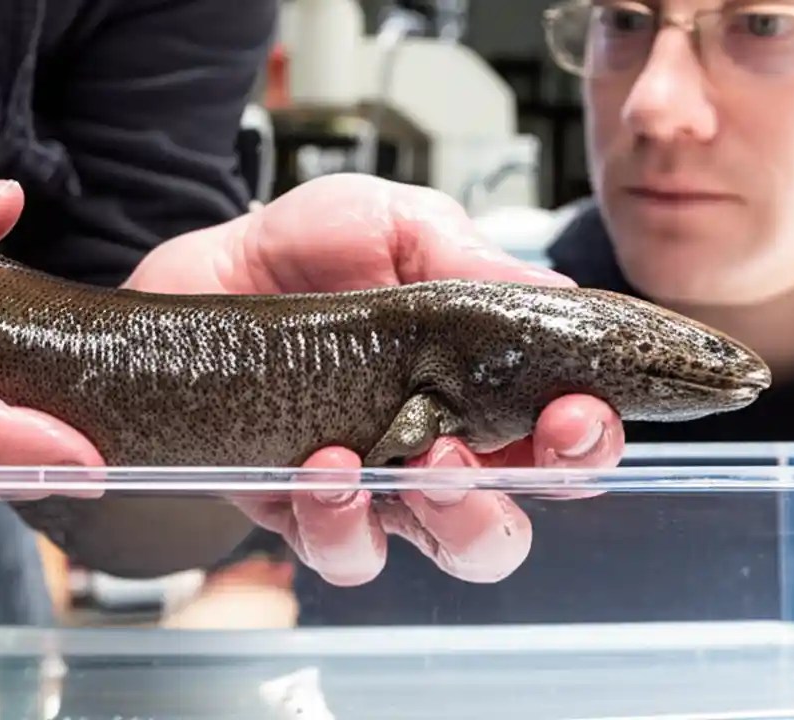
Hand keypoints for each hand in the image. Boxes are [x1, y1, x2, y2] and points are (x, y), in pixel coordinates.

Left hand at [124, 174, 622, 584]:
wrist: (205, 271)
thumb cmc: (306, 250)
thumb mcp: (390, 224)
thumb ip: (463, 255)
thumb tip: (555, 297)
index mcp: (482, 383)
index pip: (561, 436)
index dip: (587, 438)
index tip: (577, 411)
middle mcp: (440, 448)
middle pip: (517, 515)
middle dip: (528, 495)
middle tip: (497, 448)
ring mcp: (376, 487)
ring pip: (445, 549)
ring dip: (449, 516)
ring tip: (417, 460)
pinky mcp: (304, 509)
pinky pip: (344, 550)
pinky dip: (343, 520)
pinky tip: (326, 467)